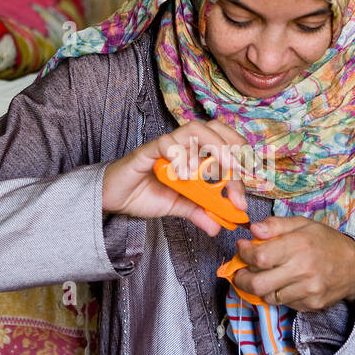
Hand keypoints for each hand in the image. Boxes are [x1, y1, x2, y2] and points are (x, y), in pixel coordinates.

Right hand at [102, 119, 249, 236]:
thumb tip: (218, 226)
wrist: (113, 199)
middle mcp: (183, 146)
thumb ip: (199, 212)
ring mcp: (166, 146)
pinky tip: (183, 174)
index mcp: (194, 155)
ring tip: (221, 170)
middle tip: (239, 171)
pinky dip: (180, 157)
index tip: (241, 199)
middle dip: (233, 145)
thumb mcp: (178, 207)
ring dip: (213, 147)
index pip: (224, 150)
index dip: (238, 170)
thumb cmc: (144, 195)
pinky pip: (167, 144)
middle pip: (215, 128)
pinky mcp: (148, 151)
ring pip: (195, 130)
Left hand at [231, 215, 354, 311]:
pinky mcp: (311, 304)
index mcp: (299, 245)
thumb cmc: (326, 242)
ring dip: (260, 287)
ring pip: (268, 297)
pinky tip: (283, 284)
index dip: (244, 254)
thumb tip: (252, 229)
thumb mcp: (303, 224)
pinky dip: (277, 295)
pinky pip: (283, 304)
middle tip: (240, 272)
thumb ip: (275, 225)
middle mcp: (303, 269)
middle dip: (241, 279)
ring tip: (262, 276)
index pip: (260, 257)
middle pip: (258, 284)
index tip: (242, 249)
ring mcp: (307, 290)